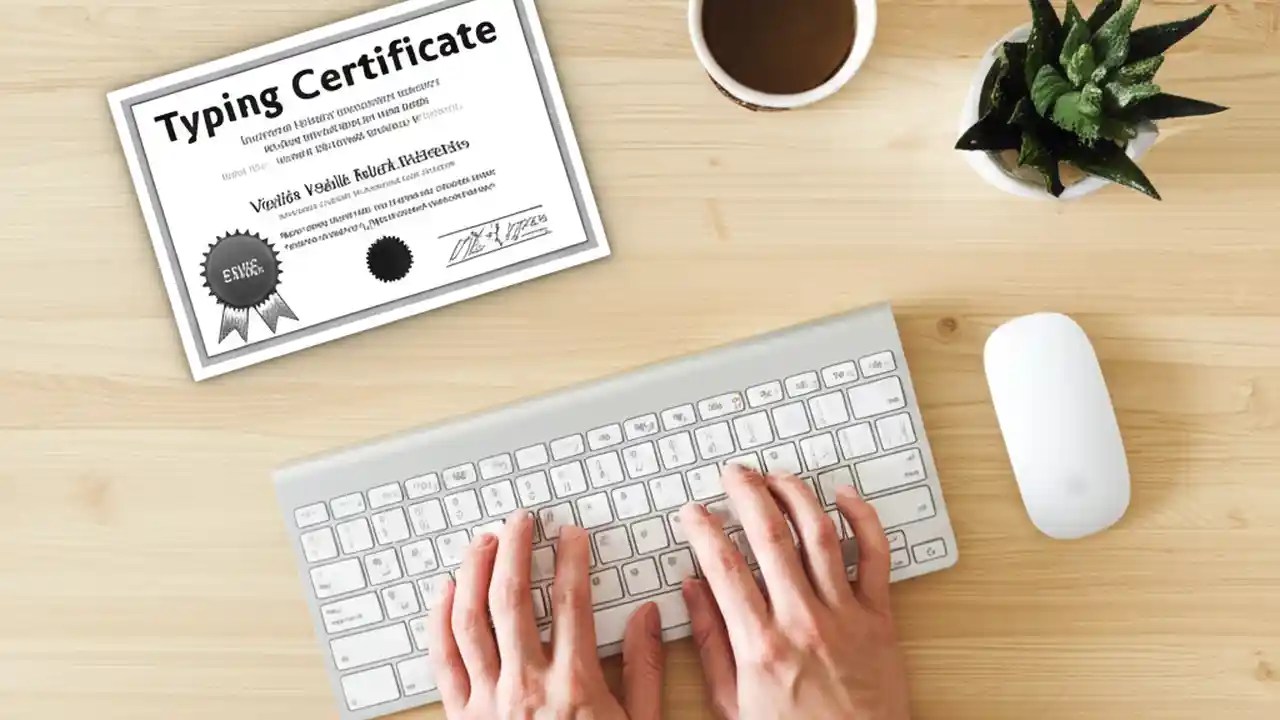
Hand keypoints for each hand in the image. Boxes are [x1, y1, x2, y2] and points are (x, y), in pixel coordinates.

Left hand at [431, 509, 664, 719]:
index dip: (571, 560)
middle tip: (521, 520)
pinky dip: (439, 620)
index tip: (572, 535)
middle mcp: (525, 688)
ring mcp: (487, 702)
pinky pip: (443, 659)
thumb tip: (649, 617)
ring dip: (474, 573)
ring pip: (470, 621)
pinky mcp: (460, 717)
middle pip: (511, 600)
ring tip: (483, 542)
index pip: (570, 602)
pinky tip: (446, 591)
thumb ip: (645, 670)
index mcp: (574, 687)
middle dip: (515, 550)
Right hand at [679, 466, 910, 719]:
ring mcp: (846, 616)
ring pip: (819, 534)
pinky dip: (862, 519)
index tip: (694, 512)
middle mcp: (803, 622)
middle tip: (734, 474)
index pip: (724, 566)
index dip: (703, 530)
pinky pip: (876, 556)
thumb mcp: (733, 705)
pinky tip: (843, 497)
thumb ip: (711, 644)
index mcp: (761, 646)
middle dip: (746, 494)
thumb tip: (692, 591)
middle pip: (770, 536)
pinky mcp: (881, 619)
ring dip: (795, 495)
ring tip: (777, 476)